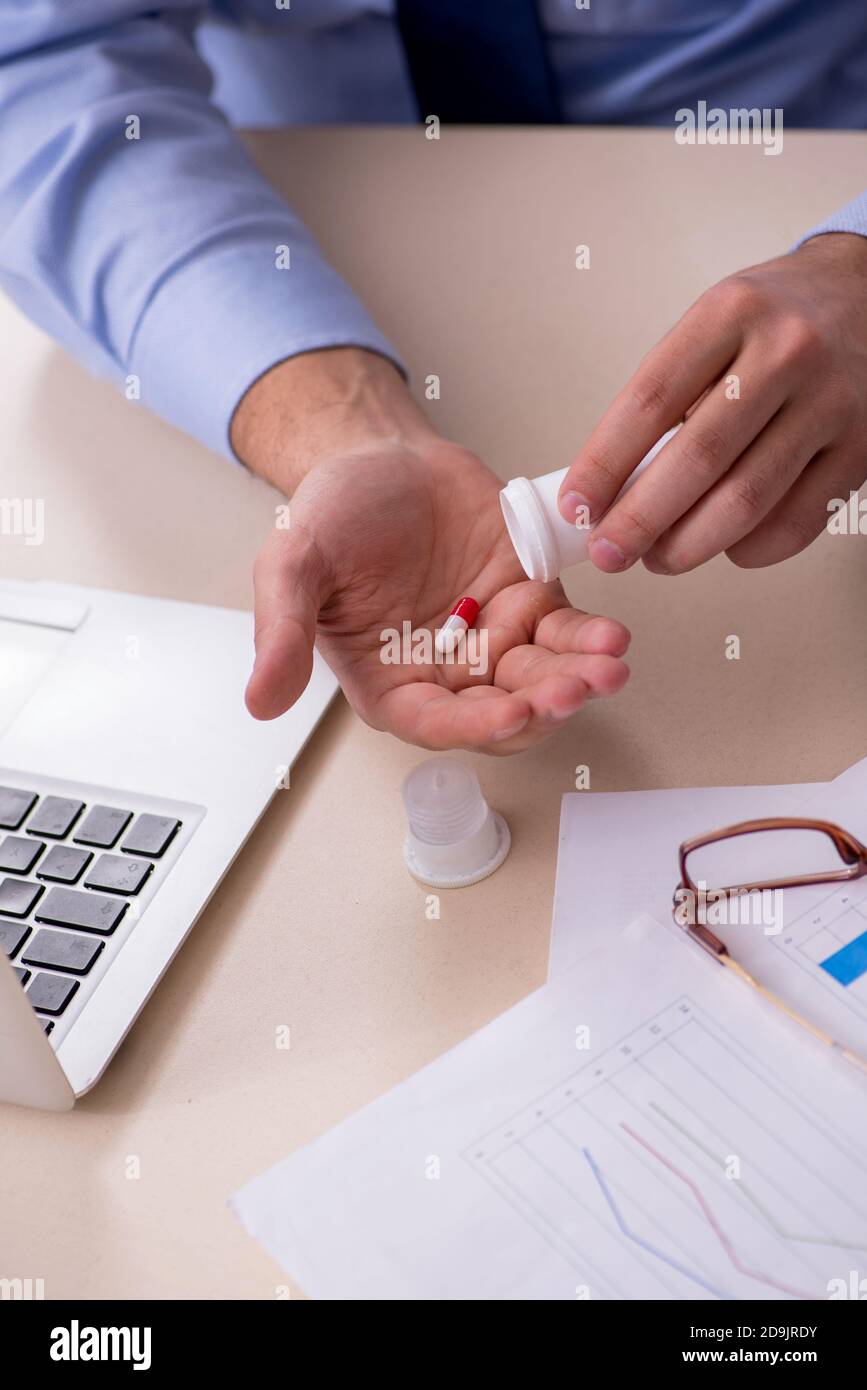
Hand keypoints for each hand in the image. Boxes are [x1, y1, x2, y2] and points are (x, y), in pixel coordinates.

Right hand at [232, 350, 629, 752]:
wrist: (381, 457)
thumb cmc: (332, 513)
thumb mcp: (292, 564)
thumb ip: (280, 631)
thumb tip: (259, 703)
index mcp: (387, 679)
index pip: (430, 722)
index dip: (471, 726)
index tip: (509, 715)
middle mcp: (445, 672)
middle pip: (500, 709)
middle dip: (541, 705)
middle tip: (574, 691)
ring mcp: (493, 639)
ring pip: (541, 676)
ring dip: (576, 679)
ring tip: (607, 666)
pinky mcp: (530, 600)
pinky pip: (564, 631)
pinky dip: (589, 638)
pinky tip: (611, 639)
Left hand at [558, 232, 866, 571]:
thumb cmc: (774, 321)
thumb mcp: (712, 326)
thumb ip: (666, 397)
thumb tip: (608, 488)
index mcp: (730, 313)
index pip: (649, 401)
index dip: (604, 465)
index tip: (575, 508)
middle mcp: (786, 353)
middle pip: (697, 459)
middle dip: (639, 520)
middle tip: (609, 552)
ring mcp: (831, 402)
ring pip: (746, 501)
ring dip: (688, 546)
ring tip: (657, 558)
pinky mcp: (862, 448)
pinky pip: (794, 523)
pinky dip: (748, 550)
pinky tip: (723, 546)